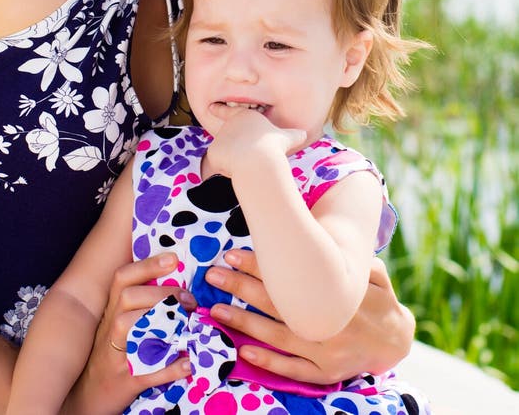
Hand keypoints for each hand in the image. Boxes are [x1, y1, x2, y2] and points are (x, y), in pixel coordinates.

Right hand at [64, 254, 193, 414]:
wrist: (88, 395)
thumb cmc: (110, 352)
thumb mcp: (116, 324)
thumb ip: (139, 304)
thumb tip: (179, 282)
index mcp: (111, 311)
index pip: (122, 278)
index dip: (147, 265)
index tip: (173, 259)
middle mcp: (110, 328)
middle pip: (129, 298)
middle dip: (163, 294)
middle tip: (189, 300)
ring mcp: (116, 354)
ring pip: (133, 330)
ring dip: (165, 325)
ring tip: (189, 326)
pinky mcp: (126, 381)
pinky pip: (149, 372)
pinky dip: (170, 368)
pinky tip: (187, 363)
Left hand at [206, 250, 414, 383]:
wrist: (397, 340)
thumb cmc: (378, 298)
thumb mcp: (372, 271)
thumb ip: (351, 257)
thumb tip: (326, 236)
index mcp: (335, 294)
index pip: (289, 276)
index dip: (258, 263)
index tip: (231, 253)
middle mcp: (327, 323)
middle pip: (275, 303)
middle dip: (240, 287)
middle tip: (213, 275)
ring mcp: (324, 351)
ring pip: (276, 336)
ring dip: (243, 323)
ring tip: (216, 310)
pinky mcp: (324, 373)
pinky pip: (291, 369)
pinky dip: (268, 362)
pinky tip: (244, 352)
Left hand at [207, 105, 305, 177]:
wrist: (257, 159)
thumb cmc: (273, 146)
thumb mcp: (287, 138)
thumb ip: (294, 135)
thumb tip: (305, 135)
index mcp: (244, 117)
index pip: (229, 111)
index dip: (219, 109)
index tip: (210, 107)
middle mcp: (229, 124)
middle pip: (229, 138)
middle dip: (235, 148)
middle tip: (250, 156)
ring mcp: (220, 137)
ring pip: (224, 153)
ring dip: (232, 160)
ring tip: (246, 164)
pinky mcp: (213, 151)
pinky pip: (218, 164)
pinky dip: (226, 169)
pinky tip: (236, 170)